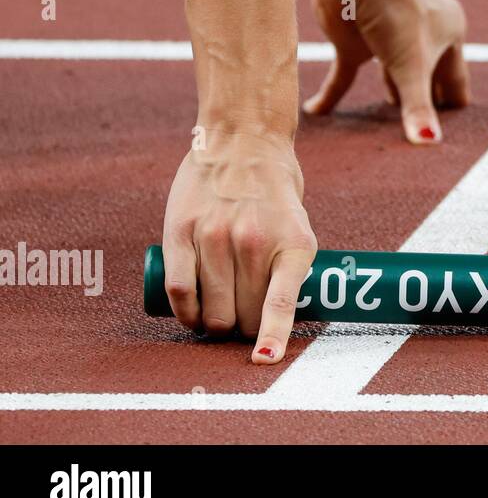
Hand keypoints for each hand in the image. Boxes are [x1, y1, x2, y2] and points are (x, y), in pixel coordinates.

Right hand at [162, 132, 316, 362]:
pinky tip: (191, 316)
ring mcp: (215, 236)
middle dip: (244, 329)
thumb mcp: (297, 226)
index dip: (271, 336)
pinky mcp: (182, 231)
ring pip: (211, 309)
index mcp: (293, 242)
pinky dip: (184, 312)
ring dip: (214, 325)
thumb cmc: (275, 189)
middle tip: (243, 322)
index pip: (281, 302)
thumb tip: (271, 319)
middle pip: (244, 316)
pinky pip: (179, 289)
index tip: (263, 359)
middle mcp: (254, 241)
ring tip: (216, 320)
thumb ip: (285, 267)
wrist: (244, 138)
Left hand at [305, 0, 470, 143]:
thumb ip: (418, 108)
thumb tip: (429, 144)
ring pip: (390, 79)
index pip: (455, 83)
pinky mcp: (352, 42)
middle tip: (419, 142)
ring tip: (383, 136)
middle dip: (422, 107)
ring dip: (387, 102)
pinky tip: (316, 111)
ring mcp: (386, 39)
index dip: (450, 109)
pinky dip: (332, 96)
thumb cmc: (394, 8)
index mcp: (449, 35)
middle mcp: (421, 36)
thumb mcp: (410, 66)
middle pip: (425, 82)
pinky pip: (343, 76)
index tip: (449, 139)